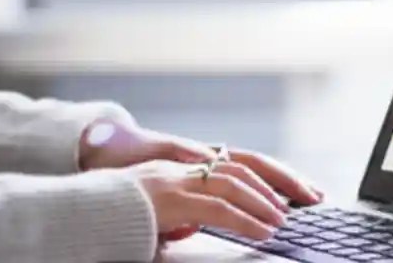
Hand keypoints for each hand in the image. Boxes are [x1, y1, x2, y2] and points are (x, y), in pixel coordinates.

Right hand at [79, 118, 325, 239]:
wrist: (80, 204)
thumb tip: (199, 226)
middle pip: (246, 163)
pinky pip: (217, 206)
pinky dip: (245, 218)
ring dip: (265, 201)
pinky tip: (262, 229)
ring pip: (235, 181)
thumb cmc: (115, 209)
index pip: (238, 162)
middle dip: (283, 179)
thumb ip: (182, 213)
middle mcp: (185, 164)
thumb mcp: (157, 210)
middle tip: (312, 196)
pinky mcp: (169, 196)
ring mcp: (177, 177)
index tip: (298, 189)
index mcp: (186, 164)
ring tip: (285, 218)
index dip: (270, 174)